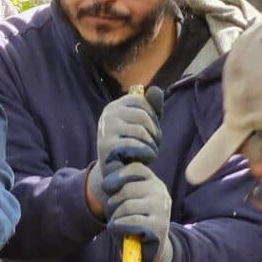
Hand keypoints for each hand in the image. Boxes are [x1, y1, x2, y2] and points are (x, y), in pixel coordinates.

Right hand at [88, 87, 163, 211]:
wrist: (116, 172)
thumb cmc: (133, 145)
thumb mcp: (144, 125)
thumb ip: (152, 108)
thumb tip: (156, 90)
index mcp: (116, 105)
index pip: (142, 101)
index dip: (153, 117)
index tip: (152, 131)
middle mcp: (108, 114)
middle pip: (143, 117)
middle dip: (154, 133)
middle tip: (154, 145)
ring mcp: (106, 130)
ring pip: (141, 132)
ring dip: (152, 145)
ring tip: (150, 153)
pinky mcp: (106, 147)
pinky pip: (135, 146)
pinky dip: (147, 154)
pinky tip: (146, 160)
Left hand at [101, 161, 173, 261]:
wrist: (150, 250)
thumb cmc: (134, 221)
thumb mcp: (130, 199)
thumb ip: (122, 185)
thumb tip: (109, 165)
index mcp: (154, 182)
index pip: (135, 167)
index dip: (117, 176)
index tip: (107, 187)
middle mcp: (161, 192)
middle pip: (127, 188)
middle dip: (113, 202)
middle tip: (112, 212)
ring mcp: (161, 208)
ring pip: (127, 205)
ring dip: (114, 216)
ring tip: (116, 222)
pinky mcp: (159, 225)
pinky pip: (131, 221)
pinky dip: (118, 226)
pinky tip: (117, 229)